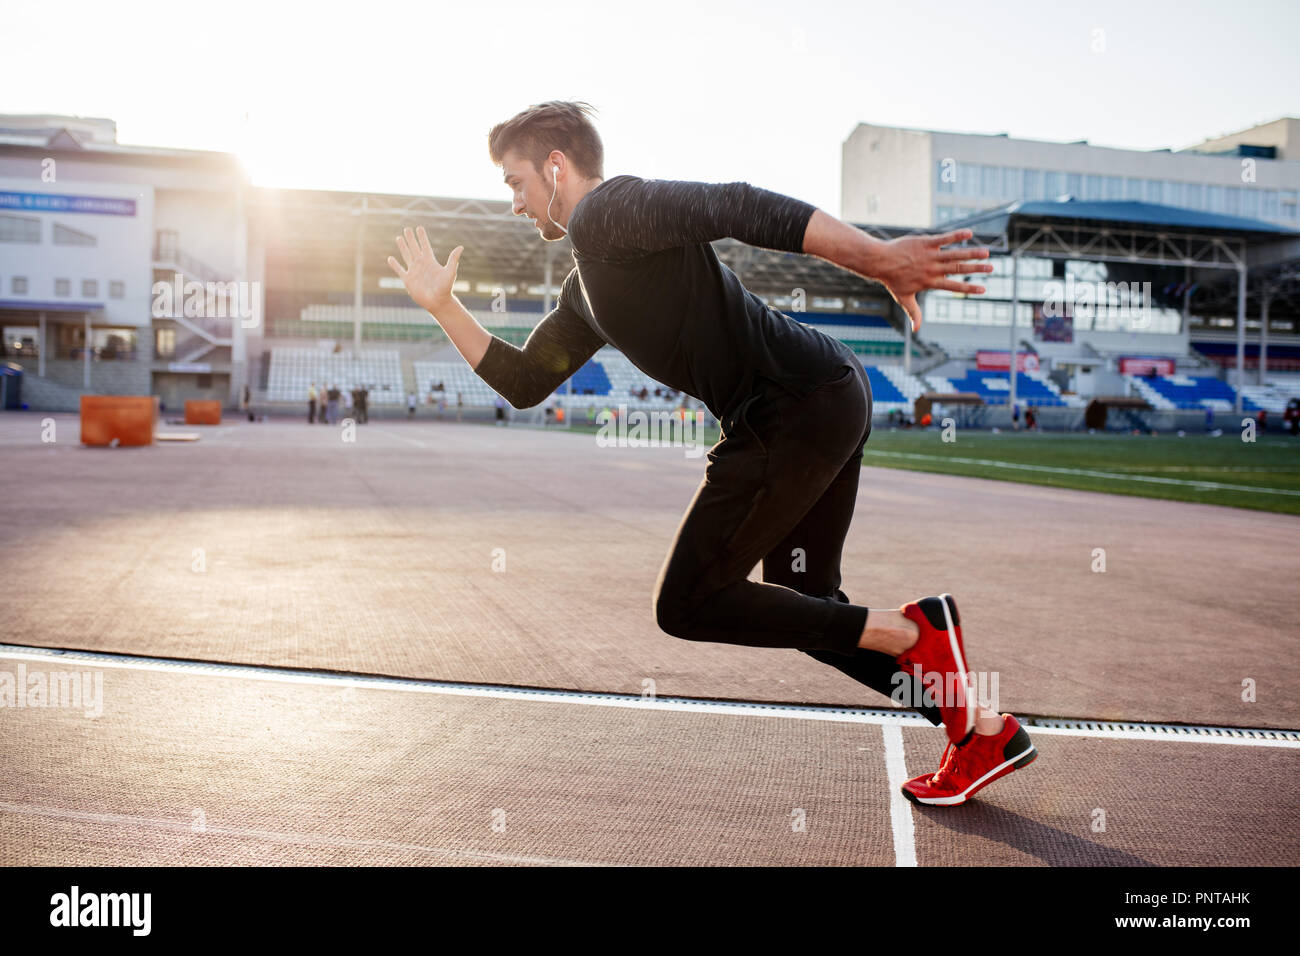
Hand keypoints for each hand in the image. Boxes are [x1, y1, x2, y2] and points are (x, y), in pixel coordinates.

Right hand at [388, 226, 461, 313]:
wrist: (438, 302)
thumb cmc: (445, 288)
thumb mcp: (450, 272)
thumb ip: (453, 259)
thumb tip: (460, 247)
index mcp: (430, 261)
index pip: (425, 245)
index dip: (422, 237)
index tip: (419, 228)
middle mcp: (421, 264)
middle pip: (414, 248)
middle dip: (411, 238)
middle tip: (407, 228)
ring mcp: (414, 271)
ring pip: (406, 256)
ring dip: (403, 247)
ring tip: (399, 238)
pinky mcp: (407, 280)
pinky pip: (399, 270)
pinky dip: (394, 264)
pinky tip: (390, 258)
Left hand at [875, 228, 992, 334]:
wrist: (880, 261)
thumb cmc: (892, 280)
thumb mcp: (903, 298)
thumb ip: (913, 313)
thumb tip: (916, 330)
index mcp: (930, 282)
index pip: (953, 286)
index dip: (969, 288)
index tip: (983, 289)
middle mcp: (932, 269)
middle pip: (958, 269)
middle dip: (976, 269)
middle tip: (992, 268)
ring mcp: (930, 255)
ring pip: (954, 254)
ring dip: (971, 253)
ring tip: (987, 252)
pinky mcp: (926, 242)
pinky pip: (944, 238)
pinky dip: (957, 236)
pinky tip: (970, 233)